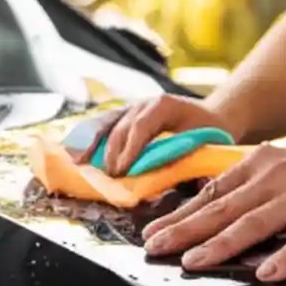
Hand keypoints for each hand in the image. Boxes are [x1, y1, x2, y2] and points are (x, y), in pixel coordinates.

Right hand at [80, 94, 230, 175]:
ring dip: (92, 144)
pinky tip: (75, 151)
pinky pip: (101, 125)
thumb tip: (185, 182)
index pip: (141, 126)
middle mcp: (144, 103)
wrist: (210, 116)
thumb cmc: (209, 133)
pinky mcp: (123, 116)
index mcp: (165, 105)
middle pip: (121, 127)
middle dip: (112, 153)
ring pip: (106, 124)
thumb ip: (193, 161)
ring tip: (81, 163)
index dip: (130, 148)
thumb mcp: (207, 144)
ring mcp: (131, 108)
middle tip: (109, 176)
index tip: (123, 170)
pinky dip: (87, 137)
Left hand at [141, 144, 285, 280]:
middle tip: (154, 249)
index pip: (211, 195)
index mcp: (259, 166)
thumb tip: (204, 209)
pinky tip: (266, 275)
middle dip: (184, 231)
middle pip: (223, 210)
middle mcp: (276, 177)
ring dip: (221, 245)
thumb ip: (247, 187)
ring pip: (255, 224)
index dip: (179, 216)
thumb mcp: (281, 171)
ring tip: (193, 263)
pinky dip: (285, 257)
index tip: (150, 235)